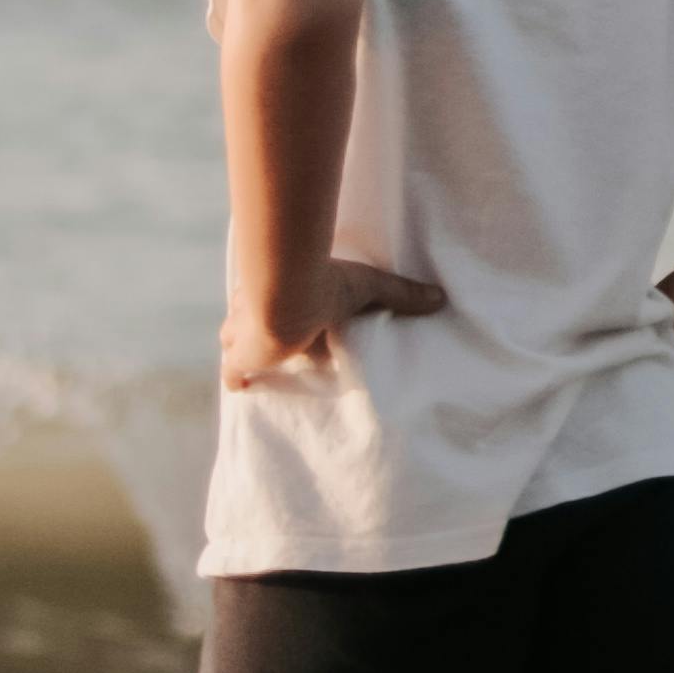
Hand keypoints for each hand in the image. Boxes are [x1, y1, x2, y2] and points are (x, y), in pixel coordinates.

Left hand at [220, 259, 447, 386]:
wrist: (288, 295)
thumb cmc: (325, 283)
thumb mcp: (368, 286)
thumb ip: (400, 293)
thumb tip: (440, 297)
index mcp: (286, 290)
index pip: (280, 300)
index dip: (285, 310)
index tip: (296, 321)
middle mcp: (258, 309)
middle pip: (250, 320)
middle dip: (257, 331)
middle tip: (279, 343)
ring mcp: (243, 334)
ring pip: (232, 341)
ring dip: (245, 352)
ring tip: (264, 364)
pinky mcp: (240, 359)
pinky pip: (233, 376)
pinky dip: (239, 381)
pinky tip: (244, 389)